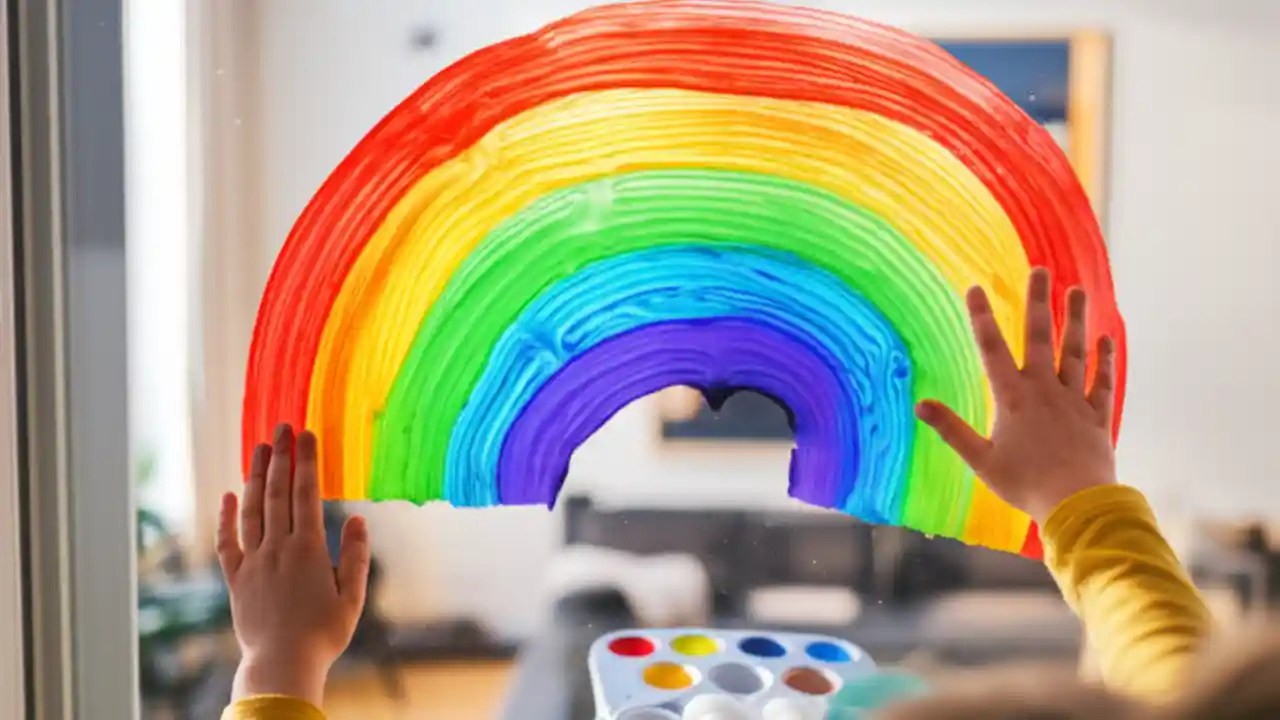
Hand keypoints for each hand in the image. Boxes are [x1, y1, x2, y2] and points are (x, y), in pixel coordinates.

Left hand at [216, 424, 370, 706]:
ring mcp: (253, 562)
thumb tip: (355, 519)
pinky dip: (226, 517)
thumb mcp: (352, 597)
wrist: (281, 664)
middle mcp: (277, 548)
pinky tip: (229, 495)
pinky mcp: (237, 579)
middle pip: (277, 493)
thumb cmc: (323, 634)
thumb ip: (355, 556)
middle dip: (281, 457)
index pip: (306, 494)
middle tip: (283, 428)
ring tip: (259, 448)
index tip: (307, 435)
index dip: (306, 461)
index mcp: (308, 549)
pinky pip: (227, 542)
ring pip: (252, 509)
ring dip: (256, 476)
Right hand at [915, 268, 1117, 523]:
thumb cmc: (1024, 484)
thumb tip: (920, 405)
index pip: (992, 349)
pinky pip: (1102, 380)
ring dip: (1075, 320)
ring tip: (1077, 292)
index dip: (981, 317)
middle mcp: (1044, 389)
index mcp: (1012, 398)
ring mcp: (1073, 399)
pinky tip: (1105, 339)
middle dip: (1039, 301)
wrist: (1076, 503)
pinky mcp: (1096, 415)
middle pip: (1040, 337)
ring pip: (1074, 351)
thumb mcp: (980, 460)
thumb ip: (951, 429)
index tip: (975, 288)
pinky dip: (1104, 359)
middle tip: (1041, 270)